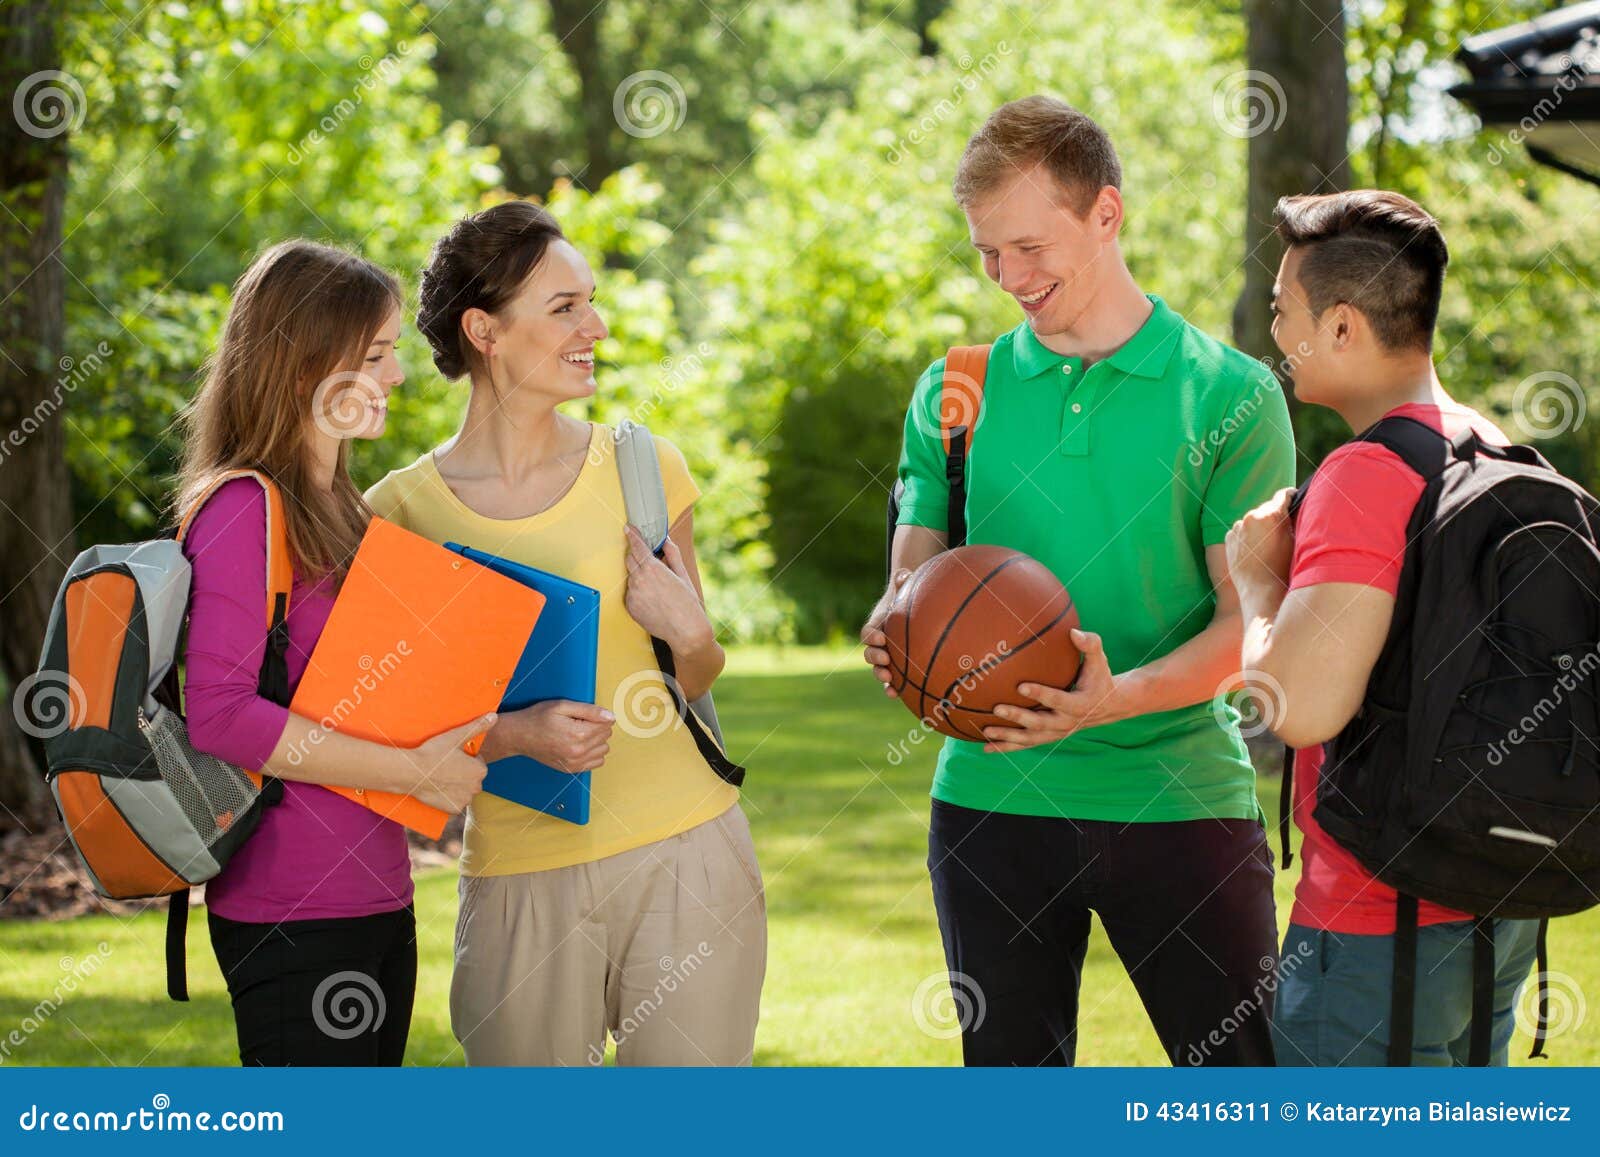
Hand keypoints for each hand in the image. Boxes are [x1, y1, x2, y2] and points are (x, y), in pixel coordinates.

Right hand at [408, 713, 494, 812]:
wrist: (411, 772)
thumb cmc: (434, 753)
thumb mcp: (457, 736)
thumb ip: (478, 726)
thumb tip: (494, 716)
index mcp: (480, 770)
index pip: (477, 763)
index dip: (466, 759)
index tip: (452, 756)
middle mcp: (476, 787)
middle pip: (472, 778)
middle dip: (463, 773)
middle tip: (445, 766)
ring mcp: (465, 800)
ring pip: (464, 791)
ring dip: (457, 786)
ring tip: (441, 777)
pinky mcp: (453, 809)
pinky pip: (456, 802)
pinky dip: (450, 798)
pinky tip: (440, 788)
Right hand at [518, 699, 613, 772]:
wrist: (520, 736)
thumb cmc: (538, 718)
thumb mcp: (562, 706)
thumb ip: (589, 710)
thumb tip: (611, 717)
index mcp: (578, 734)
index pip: (606, 724)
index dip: (597, 716)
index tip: (583, 715)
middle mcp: (578, 751)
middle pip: (606, 736)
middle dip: (597, 727)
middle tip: (578, 723)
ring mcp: (575, 763)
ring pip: (604, 750)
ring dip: (596, 741)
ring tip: (579, 734)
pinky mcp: (572, 769)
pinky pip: (597, 762)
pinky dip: (593, 753)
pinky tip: (580, 745)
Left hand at [623, 525, 711, 651]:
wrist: (685, 631)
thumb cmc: (687, 603)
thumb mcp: (683, 575)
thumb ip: (672, 555)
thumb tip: (665, 541)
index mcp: (653, 568)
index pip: (637, 546)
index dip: (632, 535)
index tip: (628, 528)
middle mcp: (639, 580)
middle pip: (629, 559)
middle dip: (636, 556)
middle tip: (649, 562)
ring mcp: (633, 594)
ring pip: (631, 577)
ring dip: (639, 577)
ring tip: (657, 589)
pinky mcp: (630, 607)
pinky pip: (631, 594)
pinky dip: (638, 593)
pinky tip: (653, 601)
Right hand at [860, 569, 913, 697]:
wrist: (909, 613)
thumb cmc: (906, 599)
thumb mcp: (905, 588)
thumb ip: (903, 581)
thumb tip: (904, 574)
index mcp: (878, 627)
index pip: (869, 633)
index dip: (872, 636)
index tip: (881, 637)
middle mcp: (879, 645)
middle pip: (869, 654)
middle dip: (874, 659)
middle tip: (885, 660)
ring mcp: (886, 658)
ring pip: (878, 669)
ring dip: (881, 676)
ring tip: (889, 681)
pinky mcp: (896, 668)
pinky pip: (893, 681)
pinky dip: (893, 689)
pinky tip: (899, 696)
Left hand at [981, 629, 1131, 750]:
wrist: (1109, 706)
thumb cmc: (1099, 677)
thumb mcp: (1100, 661)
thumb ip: (1090, 645)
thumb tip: (1073, 631)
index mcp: (1079, 704)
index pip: (1058, 700)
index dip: (1040, 694)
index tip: (1021, 686)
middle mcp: (1067, 722)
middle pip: (1039, 723)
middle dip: (1018, 717)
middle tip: (997, 708)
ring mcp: (1057, 732)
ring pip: (1030, 738)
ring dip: (1008, 737)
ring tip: (986, 731)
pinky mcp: (1049, 736)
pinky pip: (1026, 744)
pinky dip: (1007, 746)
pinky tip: (986, 747)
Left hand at [1225, 487, 1295, 598]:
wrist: (1260, 590)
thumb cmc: (1283, 567)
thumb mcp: (1295, 540)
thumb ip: (1292, 520)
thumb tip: (1293, 508)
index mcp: (1270, 514)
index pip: (1283, 495)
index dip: (1291, 496)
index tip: (1294, 498)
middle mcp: (1251, 517)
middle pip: (1267, 509)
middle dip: (1274, 515)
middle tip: (1282, 528)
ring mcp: (1237, 527)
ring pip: (1253, 521)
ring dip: (1260, 526)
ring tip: (1268, 544)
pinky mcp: (1229, 538)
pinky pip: (1241, 531)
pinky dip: (1248, 536)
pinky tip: (1256, 550)